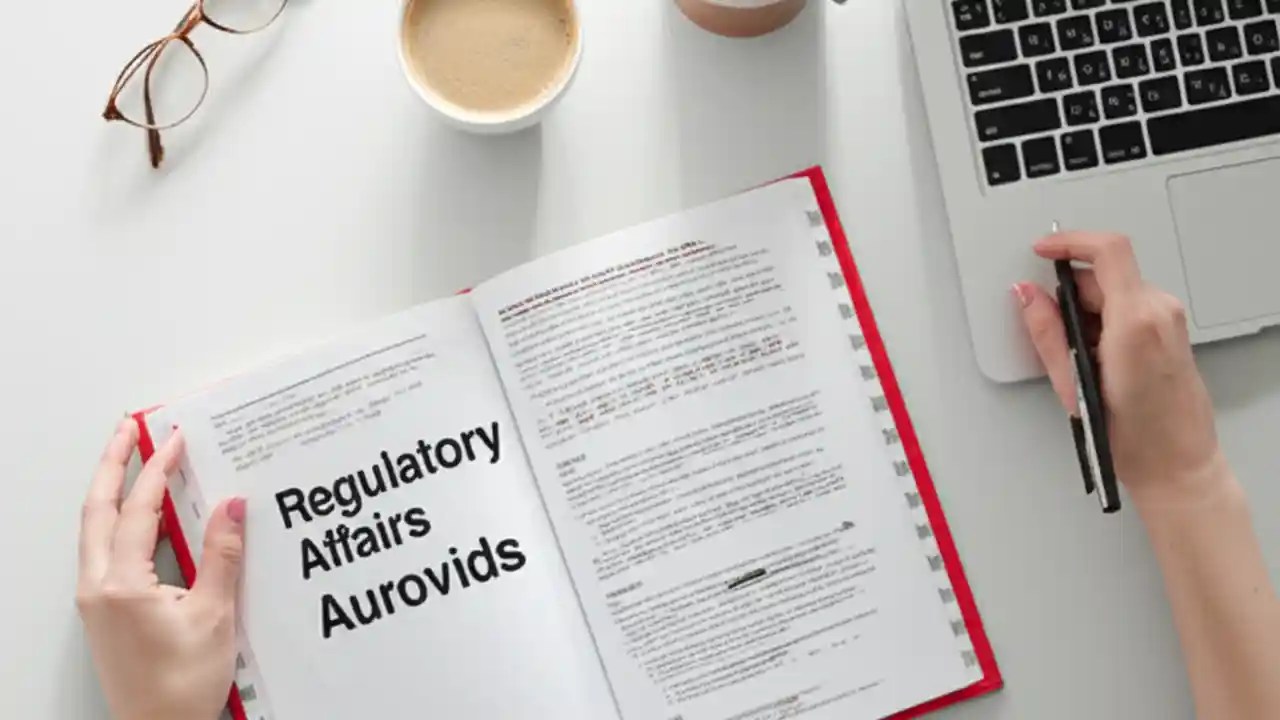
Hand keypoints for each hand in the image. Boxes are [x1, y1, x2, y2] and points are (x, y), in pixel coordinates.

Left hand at [77, 420, 245, 719]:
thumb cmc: (181, 687)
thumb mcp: (213, 616)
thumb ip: (222, 555)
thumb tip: (232, 507)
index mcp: (120, 585)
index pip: (137, 511)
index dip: (156, 469)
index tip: (173, 439)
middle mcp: (98, 588)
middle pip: (96, 509)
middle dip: (111, 464)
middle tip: (128, 429)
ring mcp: (96, 601)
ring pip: (95, 529)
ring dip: (112, 490)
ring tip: (131, 460)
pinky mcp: (104, 612)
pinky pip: (105, 552)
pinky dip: (119, 522)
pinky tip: (143, 517)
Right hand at [1013, 231, 1222, 503]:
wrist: (1177, 465)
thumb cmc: (1134, 438)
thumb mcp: (1073, 385)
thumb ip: (1047, 332)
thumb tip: (1027, 296)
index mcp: (1136, 322)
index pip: (1108, 251)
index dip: (1070, 242)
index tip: (1044, 249)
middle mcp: (1160, 313)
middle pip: (1106, 273)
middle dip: (1071, 291)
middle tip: (1051, 326)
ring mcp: (1171, 320)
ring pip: (1117, 289)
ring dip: (1088, 308)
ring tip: (1078, 355)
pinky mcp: (1172, 329)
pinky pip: (1131, 304)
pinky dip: (1105, 318)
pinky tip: (1097, 356)